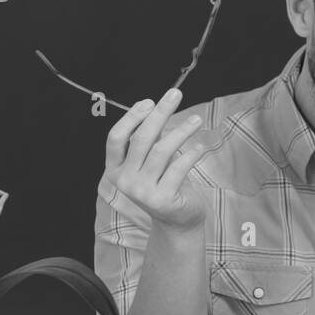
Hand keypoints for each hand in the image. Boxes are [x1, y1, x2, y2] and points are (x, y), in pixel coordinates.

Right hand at [104, 87, 208, 233]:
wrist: (177, 220)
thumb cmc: (164, 183)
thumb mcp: (151, 160)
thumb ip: (149, 139)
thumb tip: (156, 107)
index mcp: (115, 169)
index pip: (115, 138)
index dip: (131, 117)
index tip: (149, 101)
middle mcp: (124, 181)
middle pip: (141, 139)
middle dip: (160, 113)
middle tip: (176, 94)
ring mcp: (141, 192)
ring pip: (161, 151)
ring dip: (181, 131)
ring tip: (197, 120)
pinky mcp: (162, 199)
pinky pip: (178, 168)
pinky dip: (191, 154)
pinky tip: (200, 146)